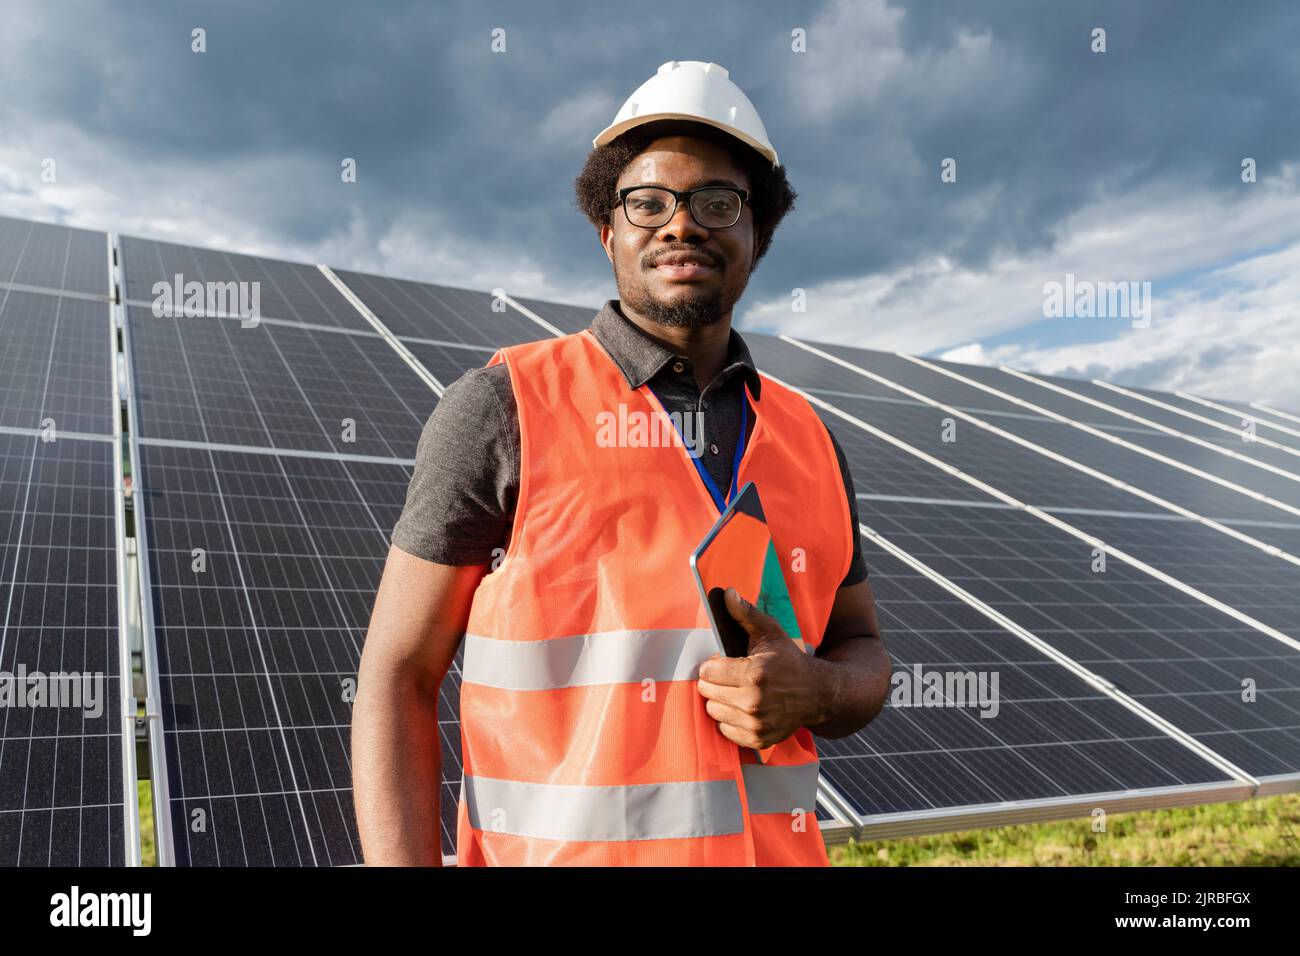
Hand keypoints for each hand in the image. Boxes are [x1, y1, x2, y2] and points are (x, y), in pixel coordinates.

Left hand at [696, 587, 825, 749]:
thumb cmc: (789, 660)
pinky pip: (725, 731)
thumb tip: (727, 593)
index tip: (725, 663)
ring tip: (736, 691)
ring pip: (713, 711)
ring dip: (720, 701)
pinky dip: (729, 720)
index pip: (707, 672)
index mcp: (754, 674)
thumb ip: (746, 614)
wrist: (818, 693)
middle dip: (714, 682)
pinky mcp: (758, 739)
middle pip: (707, 692)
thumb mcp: (770, 633)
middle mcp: (753, 702)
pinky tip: (742, 708)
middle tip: (730, 677)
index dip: (714, 664)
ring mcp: (756, 724)